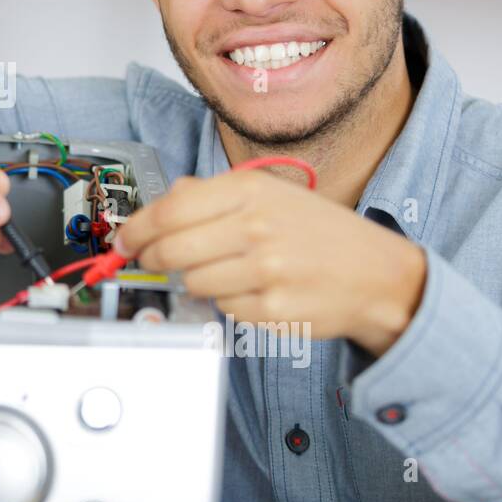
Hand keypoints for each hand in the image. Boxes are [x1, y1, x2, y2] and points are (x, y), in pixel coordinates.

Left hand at [113, 169, 426, 355]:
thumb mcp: (270, 195)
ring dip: (197, 280)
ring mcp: (266, 270)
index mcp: (250, 191)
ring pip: (193, 281)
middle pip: (171, 249)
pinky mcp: (273, 309)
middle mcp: (256, 227)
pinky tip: (254, 290)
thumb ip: (211, 195)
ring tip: (227, 271)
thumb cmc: (319, 233)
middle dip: (153, 258)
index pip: (169, 210)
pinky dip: (229, 302)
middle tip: (152, 261)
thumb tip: (161, 204)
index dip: (136, 229)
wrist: (378, 275)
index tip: (123, 240)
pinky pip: (223, 308)